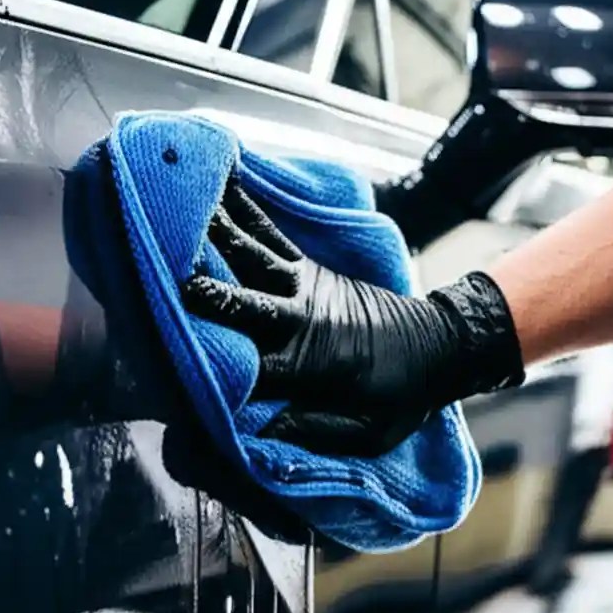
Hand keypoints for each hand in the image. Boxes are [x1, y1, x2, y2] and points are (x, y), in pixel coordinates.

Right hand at [182, 182, 524, 455]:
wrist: (438, 348)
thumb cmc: (397, 398)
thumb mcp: (366, 433)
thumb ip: (312, 432)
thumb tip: (255, 434)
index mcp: (308, 364)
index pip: (248, 370)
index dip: (212, 371)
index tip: (174, 369)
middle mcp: (299, 317)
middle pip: (244, 301)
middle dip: (210, 292)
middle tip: (177, 277)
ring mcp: (302, 284)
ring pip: (251, 253)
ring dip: (216, 229)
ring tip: (182, 198)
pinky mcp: (307, 266)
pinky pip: (269, 232)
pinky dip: (243, 206)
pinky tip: (220, 178)